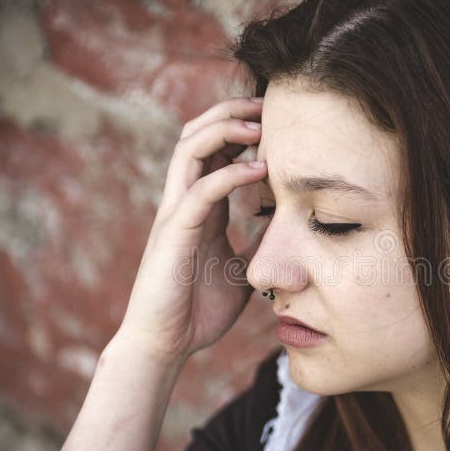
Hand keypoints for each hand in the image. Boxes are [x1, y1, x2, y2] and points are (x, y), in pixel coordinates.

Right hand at [115, 96, 267, 362]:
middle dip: (230, 113)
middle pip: (197, 136)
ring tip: (260, 124)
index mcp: (200, 208)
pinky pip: (201, 190)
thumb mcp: (239, 271)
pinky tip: (260, 170)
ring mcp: (176, 214)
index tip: (276, 121)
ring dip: (225, 130)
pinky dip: (230, 174)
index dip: (240, 129)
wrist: (164, 345)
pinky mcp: (174, 233)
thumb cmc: (197, 311)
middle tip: (267, 105)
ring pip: (191, 149)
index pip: (214, 152)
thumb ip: (256, 246)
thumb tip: (285, 231)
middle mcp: (184, 202)